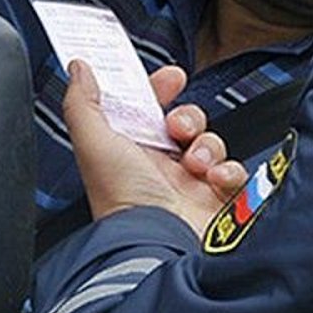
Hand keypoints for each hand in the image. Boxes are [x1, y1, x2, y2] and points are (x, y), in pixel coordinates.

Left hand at [64, 61, 247, 236]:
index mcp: (129, 152)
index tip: (170, 77)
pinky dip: (228, 170)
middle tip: (178, 126)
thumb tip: (78, 68)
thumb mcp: (94, 143)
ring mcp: (191, 183)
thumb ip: (83, 102)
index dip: (159, 90)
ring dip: (205, 145)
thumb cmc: (123, 201)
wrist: (160, 244)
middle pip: (184, 121)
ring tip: (194, 163)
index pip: (147, 109)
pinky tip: (213, 179)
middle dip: (187, 116)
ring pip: (210, 142)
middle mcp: (160, 167)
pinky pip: (234, 170)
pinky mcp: (217, 198)